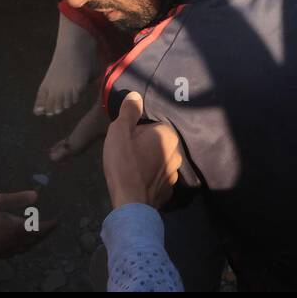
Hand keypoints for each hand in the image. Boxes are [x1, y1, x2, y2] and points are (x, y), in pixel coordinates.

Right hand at [0, 190, 52, 257]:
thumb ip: (18, 199)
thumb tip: (37, 196)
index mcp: (15, 230)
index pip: (39, 229)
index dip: (49, 226)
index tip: (57, 221)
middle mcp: (11, 243)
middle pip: (34, 241)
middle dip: (44, 234)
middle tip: (51, 227)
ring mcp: (2, 251)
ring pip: (25, 248)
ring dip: (34, 241)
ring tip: (38, 233)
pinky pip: (15, 252)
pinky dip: (22, 246)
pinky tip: (20, 241)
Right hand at [103, 92, 181, 210]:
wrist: (130, 202)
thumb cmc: (124, 164)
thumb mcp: (119, 133)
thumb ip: (128, 112)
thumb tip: (136, 95)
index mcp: (168, 134)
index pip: (150, 126)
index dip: (134, 133)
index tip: (125, 143)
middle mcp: (177, 152)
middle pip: (154, 143)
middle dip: (142, 148)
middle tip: (126, 158)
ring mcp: (175, 172)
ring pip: (158, 161)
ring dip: (147, 163)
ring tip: (131, 171)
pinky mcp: (170, 189)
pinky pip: (159, 178)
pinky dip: (150, 179)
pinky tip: (138, 183)